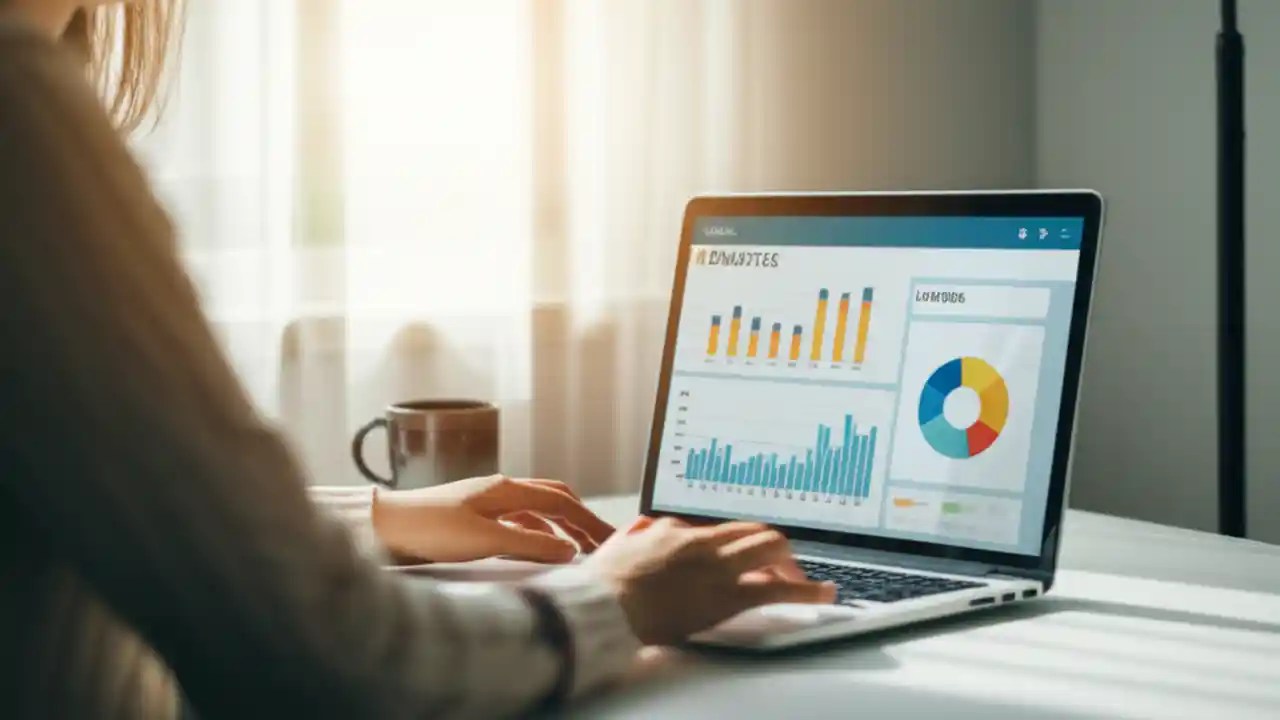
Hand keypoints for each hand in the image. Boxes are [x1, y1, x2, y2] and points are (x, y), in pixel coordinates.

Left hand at [371, 475, 614, 563]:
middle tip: (602, 543)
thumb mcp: (484, 539)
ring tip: (578, 550)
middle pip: (554, 499)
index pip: (562, 503)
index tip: (611, 541)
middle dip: (581, 520)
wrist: (383, 527)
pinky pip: (518, 521)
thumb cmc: (429, 530)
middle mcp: (500, 490)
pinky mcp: (473, 517)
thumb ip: (529, 544)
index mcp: (507, 490)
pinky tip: (539, 550)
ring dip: (560, 528)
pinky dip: (538, 534)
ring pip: (537, 511)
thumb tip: (569, 550)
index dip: (589, 522)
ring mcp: (486, 502)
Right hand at [580, 516, 836, 644]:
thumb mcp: (620, 545)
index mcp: (679, 530)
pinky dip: (806, 590)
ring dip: (792, 564)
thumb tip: (645, 529)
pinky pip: (776, 589)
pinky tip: (824, 594)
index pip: (722, 529)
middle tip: (780, 568)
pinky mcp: (727, 596)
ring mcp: (719, 566)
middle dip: (773, 549)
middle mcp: (705, 541)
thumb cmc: (606, 581)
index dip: (740, 543)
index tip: (746, 556)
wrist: (606, 604)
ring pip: (771, 548)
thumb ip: (638, 534)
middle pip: (754, 531)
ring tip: (806, 580)